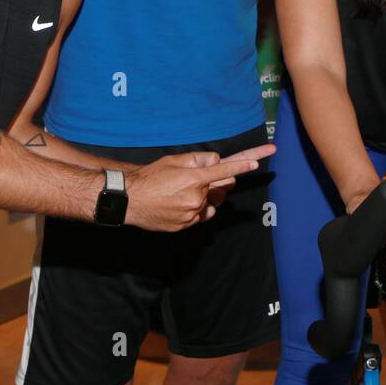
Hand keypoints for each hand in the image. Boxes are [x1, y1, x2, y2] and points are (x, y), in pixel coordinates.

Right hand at [123, 143, 274, 231]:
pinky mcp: (186, 225)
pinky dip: (197, 209)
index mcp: (193, 178)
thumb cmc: (150, 177)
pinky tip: (179, 204)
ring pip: (212, 203)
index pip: (223, 170)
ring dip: (208, 197)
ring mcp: (192, 214)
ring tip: (185, 192)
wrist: (130, 200)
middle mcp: (196, 197)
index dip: (242, 165)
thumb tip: (215, 161)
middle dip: (219, 182)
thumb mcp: (173, 160)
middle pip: (221, 188)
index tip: (256, 163)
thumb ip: (197, 159)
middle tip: (201, 178)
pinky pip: (201, 216)